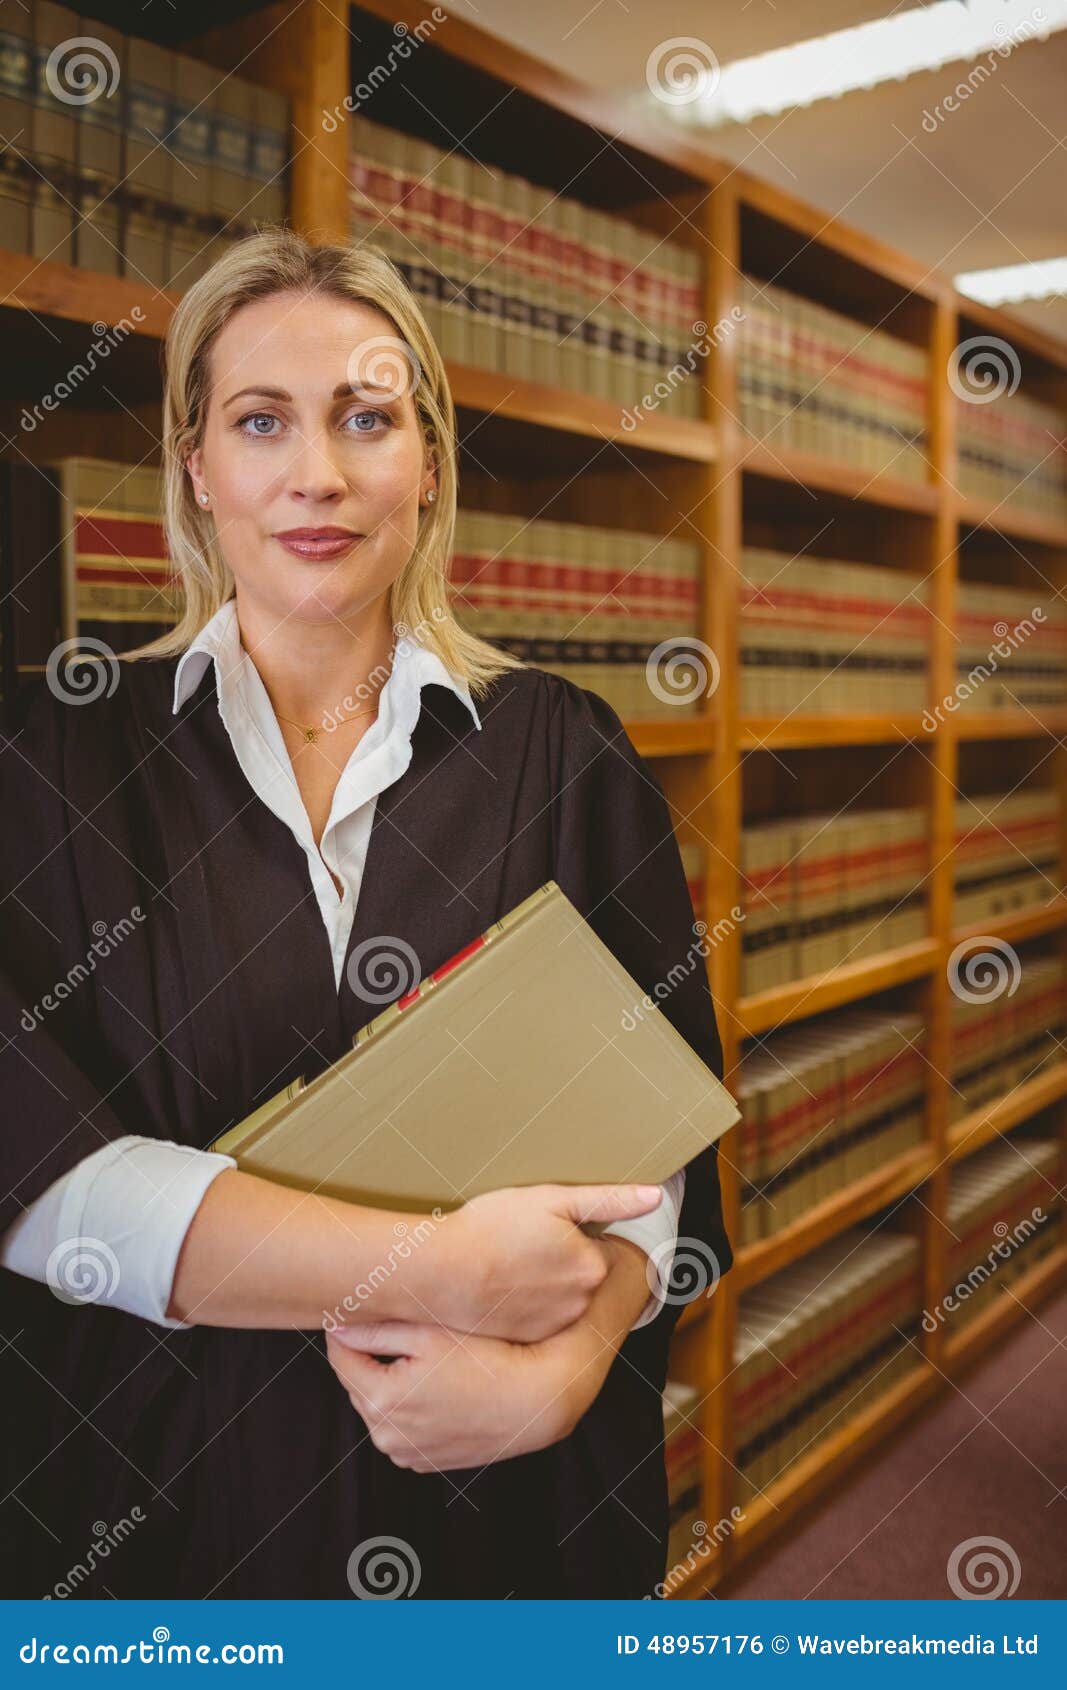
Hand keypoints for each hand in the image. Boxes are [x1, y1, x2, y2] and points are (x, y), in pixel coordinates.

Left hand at [326, 1315, 604, 1471]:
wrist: (536, 1401)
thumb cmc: (487, 1358)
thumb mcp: (428, 1332)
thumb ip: (374, 1329)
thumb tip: (335, 1325)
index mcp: (380, 1400)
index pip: (340, 1357)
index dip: (347, 1328)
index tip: (357, 1309)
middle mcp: (387, 1436)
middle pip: (359, 1382)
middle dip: (371, 1355)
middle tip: (400, 1328)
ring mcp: (407, 1454)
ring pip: (380, 1406)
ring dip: (389, 1382)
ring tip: (425, 1357)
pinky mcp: (426, 1462)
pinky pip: (403, 1428)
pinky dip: (410, 1408)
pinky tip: (439, 1386)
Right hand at [424, 1181, 662, 1343]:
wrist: (440, 1273)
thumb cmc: (490, 1228)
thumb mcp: (551, 1200)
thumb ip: (609, 1199)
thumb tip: (655, 1196)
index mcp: (593, 1267)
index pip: (595, 1245)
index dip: (568, 1232)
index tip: (539, 1228)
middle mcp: (581, 1303)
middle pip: (580, 1273)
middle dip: (559, 1259)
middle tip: (521, 1244)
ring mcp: (553, 1326)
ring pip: (559, 1296)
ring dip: (543, 1282)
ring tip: (507, 1264)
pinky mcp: (527, 1340)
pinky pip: (537, 1317)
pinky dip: (525, 1305)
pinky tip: (500, 1288)